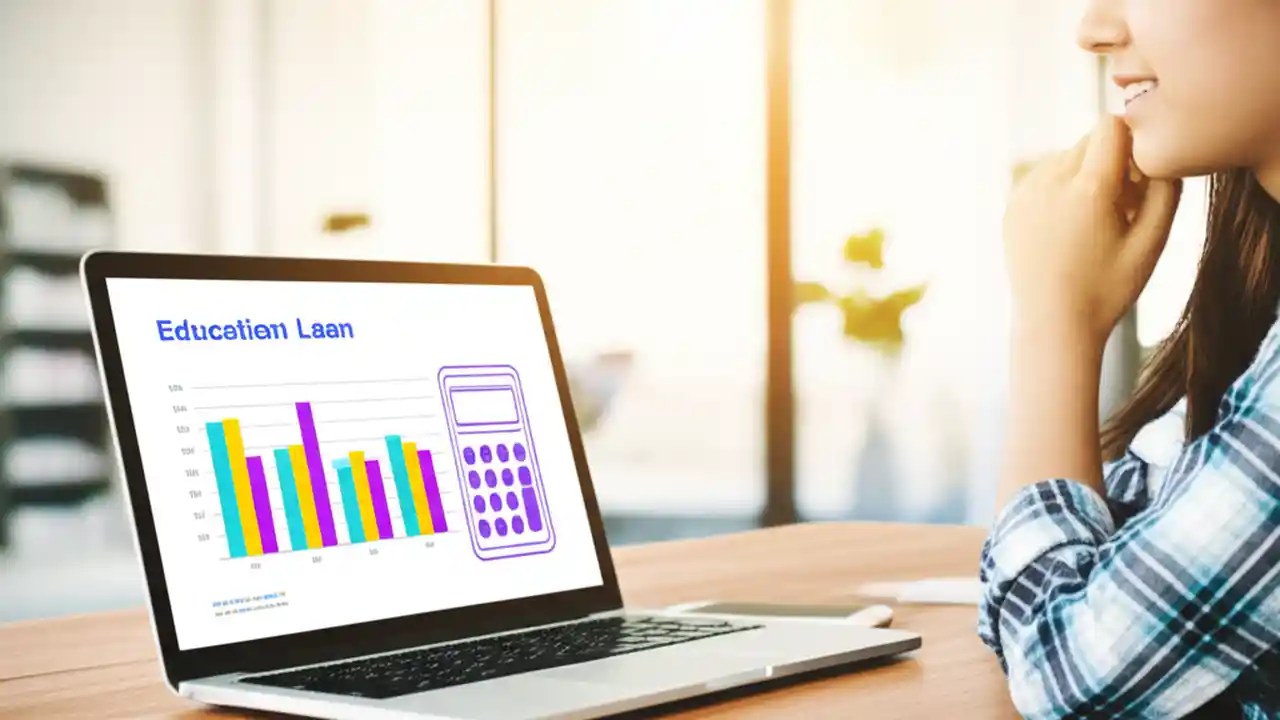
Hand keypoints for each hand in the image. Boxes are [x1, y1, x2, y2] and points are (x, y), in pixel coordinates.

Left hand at [1003, 115, 1181, 344]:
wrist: (1052, 324)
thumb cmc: (1108, 288)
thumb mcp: (1152, 242)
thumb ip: (1165, 189)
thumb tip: (1160, 152)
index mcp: (1087, 189)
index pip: (1111, 125)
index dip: (1132, 144)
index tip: (1138, 179)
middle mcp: (1049, 183)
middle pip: (1088, 141)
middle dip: (1110, 161)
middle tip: (1121, 206)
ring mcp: (1024, 194)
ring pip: (1064, 157)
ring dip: (1084, 175)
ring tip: (1095, 220)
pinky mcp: (1011, 207)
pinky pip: (1042, 178)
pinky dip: (1060, 190)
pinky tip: (1070, 228)